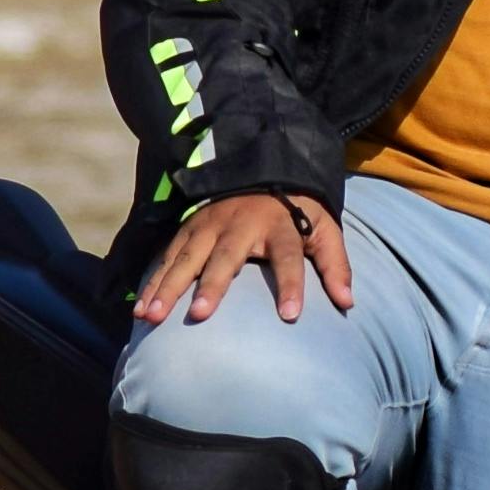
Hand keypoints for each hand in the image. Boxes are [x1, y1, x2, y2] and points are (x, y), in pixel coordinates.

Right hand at [133, 188, 353, 324]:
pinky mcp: (189, 229)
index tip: (291, 315)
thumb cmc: (297, 215)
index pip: (289, 257)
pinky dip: (152, 282)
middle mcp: (241, 224)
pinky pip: (167, 257)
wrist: (263, 172)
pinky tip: (139, 309)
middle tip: (199, 315)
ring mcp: (210, 225)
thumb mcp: (325, 231)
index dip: (290, 285)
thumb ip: (336, 266)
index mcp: (280, 226)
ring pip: (186, 258)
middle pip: (226, 257)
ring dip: (167, 287)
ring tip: (152, 317)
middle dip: (212, 286)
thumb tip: (349, 304)